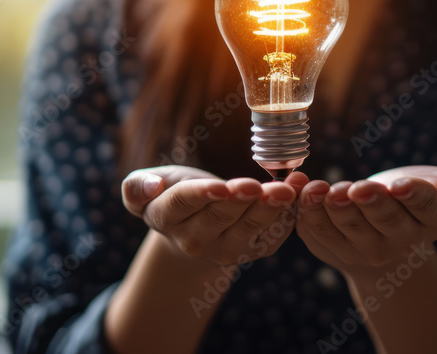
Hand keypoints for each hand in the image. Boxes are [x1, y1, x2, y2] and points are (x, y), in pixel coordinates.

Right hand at [122, 165, 307, 265]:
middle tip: (262, 185)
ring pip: (251, 227)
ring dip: (271, 207)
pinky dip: (288, 216)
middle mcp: (195, 241)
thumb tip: (151, 187)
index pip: (182, 204)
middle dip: (244, 200)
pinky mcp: (254, 251)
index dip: (203, 195)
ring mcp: (226, 249)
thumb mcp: (146, 186)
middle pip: (222, 217)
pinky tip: (299, 193)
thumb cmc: (171, 194)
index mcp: (166, 218)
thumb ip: (136, 187)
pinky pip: (273, 236)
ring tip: (288, 188)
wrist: (193, 225)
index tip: (221, 186)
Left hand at [295, 165, 436, 274]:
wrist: (387, 235)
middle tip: (357, 188)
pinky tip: (303, 188)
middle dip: (370, 204)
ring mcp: (365, 251)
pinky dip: (307, 210)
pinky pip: (318, 231)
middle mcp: (402, 242)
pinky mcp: (332, 249)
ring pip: (348, 229)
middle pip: (386, 222)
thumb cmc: (417, 201)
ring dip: (333, 209)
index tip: (400, 185)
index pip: (428, 210)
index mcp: (435, 222)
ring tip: (322, 189)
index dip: (414, 197)